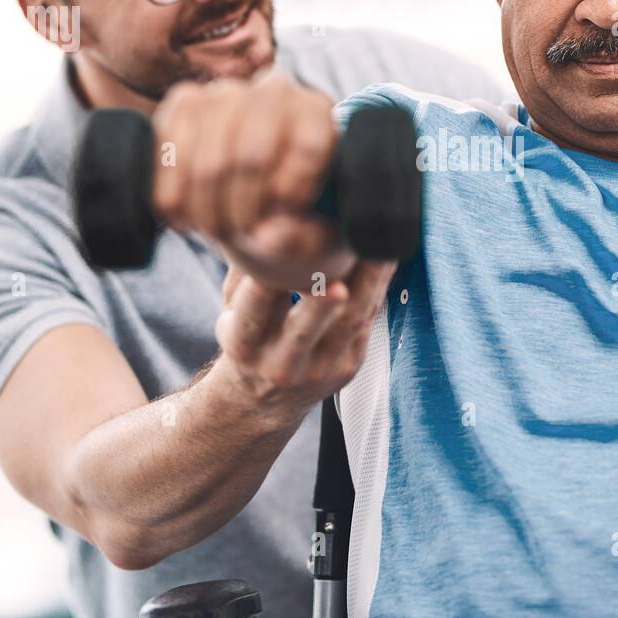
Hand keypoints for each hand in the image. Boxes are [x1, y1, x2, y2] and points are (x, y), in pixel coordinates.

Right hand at [151, 71, 350, 290]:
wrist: (257, 211)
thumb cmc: (297, 224)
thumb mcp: (314, 243)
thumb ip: (300, 241)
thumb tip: (271, 236)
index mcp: (320, 115)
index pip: (308, 148)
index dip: (292, 195)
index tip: (285, 221)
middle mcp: (276, 91)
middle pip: (253, 157)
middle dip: (244, 213)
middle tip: (244, 236)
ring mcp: (226, 93)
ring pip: (208, 164)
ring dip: (209, 214)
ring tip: (218, 233)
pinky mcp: (185, 103)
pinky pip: (169, 156)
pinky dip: (174, 200)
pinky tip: (187, 220)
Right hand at [214, 254, 396, 417]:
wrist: (265, 398)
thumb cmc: (250, 337)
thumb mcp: (231, 310)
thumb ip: (245, 271)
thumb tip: (262, 220)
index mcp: (244, 345)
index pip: (253, 314)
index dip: (264, 288)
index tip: (278, 255)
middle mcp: (282, 363)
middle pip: (305, 330)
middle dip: (322, 301)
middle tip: (338, 265)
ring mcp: (321, 368)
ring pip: (349, 323)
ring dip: (367, 283)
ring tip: (379, 246)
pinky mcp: (350, 366)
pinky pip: (367, 321)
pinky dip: (377, 287)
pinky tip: (385, 257)